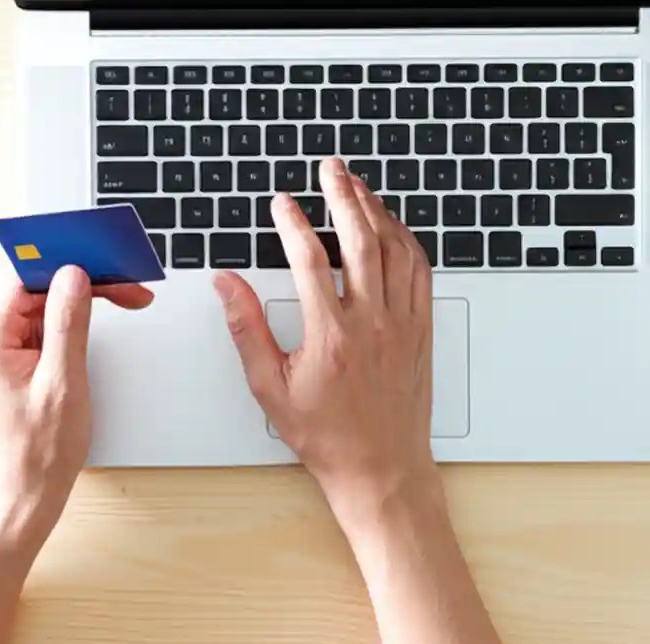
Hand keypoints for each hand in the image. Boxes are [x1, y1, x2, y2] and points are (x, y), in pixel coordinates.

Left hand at [0, 267, 152, 538]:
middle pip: (39, 282)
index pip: (26, 275)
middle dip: (86, 277)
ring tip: (129, 296)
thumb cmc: (41, 449)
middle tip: (130, 282)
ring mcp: (5, 345)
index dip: (67, 259)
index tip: (102, 255)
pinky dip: (79, 314)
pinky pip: (49, 320)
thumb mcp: (64, 381)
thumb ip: (68, 323)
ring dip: (87, 294)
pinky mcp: (21, 356)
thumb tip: (74, 275)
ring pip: (47, 299)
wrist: (29, 490)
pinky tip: (107, 314)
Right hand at [213, 157, 439, 527]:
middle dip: (344, 195)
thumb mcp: (270, 388)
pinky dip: (407, 241)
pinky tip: (393, 227)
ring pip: (396, 250)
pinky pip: (420, 272)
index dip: (293, 222)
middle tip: (330, 168)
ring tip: (358, 186)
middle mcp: (372, 324)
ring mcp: (403, 325)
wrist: (381, 468)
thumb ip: (246, 329)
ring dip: (377, 211)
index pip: (309, 259)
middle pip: (361, 240)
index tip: (283, 203)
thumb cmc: (326, 437)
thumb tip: (227, 285)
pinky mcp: (422, 331)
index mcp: (331, 336)